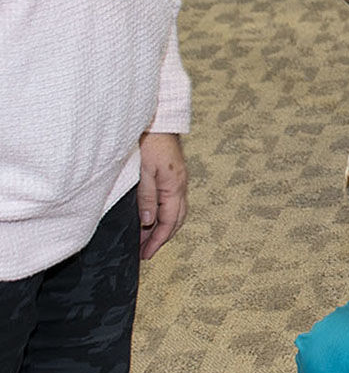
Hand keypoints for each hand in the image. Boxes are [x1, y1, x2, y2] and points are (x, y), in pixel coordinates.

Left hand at [137, 133, 187, 259]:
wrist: (158, 119)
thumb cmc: (149, 141)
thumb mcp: (143, 171)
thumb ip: (146, 197)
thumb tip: (148, 222)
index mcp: (174, 186)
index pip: (169, 221)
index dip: (158, 239)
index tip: (146, 253)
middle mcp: (180, 185)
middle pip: (177, 219)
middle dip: (162, 237)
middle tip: (146, 250)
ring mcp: (179, 179)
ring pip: (176, 211)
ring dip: (164, 226)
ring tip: (148, 237)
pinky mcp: (174, 174)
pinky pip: (173, 200)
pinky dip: (165, 213)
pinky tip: (154, 215)